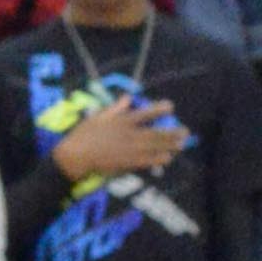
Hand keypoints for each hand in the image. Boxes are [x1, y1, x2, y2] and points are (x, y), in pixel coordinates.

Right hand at [53, 98, 185, 178]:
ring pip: (154, 147)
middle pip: (155, 133)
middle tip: (185, 132)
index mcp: (121, 121)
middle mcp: (129, 135)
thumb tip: (127, 97)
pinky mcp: (127, 163)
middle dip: (172, 132)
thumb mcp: (97, 117)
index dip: (159, 110)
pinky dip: (158, 159)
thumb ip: (115, 108)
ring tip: (181, 144)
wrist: (75, 156)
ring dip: (169, 146)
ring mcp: (129, 150)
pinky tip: (167, 158)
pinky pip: (147, 161)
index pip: (145, 113)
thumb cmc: (83, 135)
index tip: (170, 106)